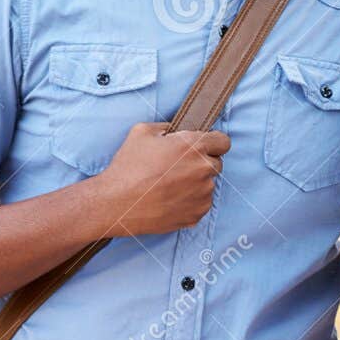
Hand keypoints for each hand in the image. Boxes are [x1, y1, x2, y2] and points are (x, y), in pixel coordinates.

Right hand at [93, 122, 229, 236]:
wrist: (116, 203)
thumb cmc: (127, 166)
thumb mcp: (142, 132)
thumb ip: (167, 127)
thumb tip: (175, 130)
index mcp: (194, 146)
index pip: (223, 141)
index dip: (213, 142)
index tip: (203, 147)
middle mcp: (204, 169)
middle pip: (216, 163)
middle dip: (201, 162)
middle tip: (178, 167)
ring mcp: (203, 193)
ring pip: (208, 184)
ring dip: (195, 183)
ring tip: (169, 185)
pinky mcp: (198, 213)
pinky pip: (201, 203)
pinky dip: (191, 201)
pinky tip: (170, 199)